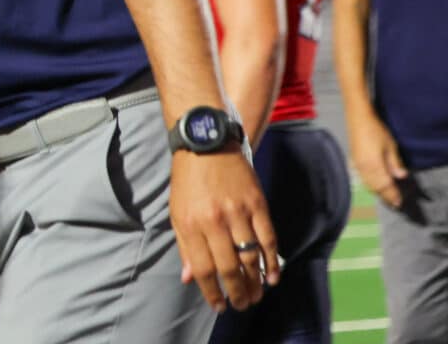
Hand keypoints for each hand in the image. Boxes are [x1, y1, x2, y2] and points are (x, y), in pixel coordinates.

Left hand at [170, 150, 280, 312]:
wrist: (205, 143)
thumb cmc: (188, 181)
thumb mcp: (177, 212)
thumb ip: (185, 246)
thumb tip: (189, 278)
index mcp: (190, 224)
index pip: (203, 269)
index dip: (212, 292)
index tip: (219, 305)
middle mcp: (214, 220)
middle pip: (228, 267)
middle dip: (237, 292)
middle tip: (242, 305)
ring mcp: (237, 212)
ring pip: (250, 257)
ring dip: (255, 282)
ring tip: (256, 296)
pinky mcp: (257, 203)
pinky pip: (268, 239)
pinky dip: (272, 260)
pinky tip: (272, 276)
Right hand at [348, 113, 406, 208]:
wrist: (358, 119)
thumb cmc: (376, 130)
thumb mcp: (390, 145)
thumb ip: (395, 162)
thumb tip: (401, 176)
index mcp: (374, 165)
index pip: (385, 185)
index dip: (392, 195)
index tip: (399, 202)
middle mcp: (364, 168)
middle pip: (375, 187)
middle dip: (385, 196)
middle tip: (394, 202)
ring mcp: (357, 166)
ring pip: (367, 184)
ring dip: (377, 192)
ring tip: (386, 196)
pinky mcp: (353, 162)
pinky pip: (362, 178)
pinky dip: (369, 185)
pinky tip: (373, 185)